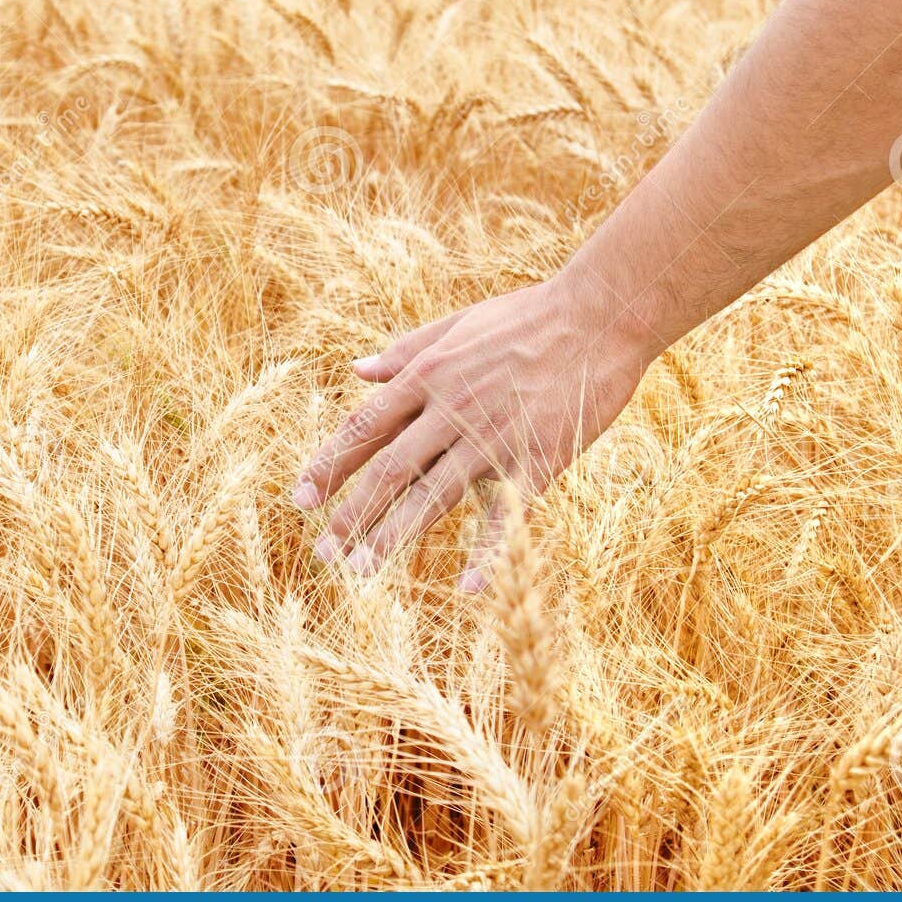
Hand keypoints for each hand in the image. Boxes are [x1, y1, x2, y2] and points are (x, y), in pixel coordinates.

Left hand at [292, 273, 656, 587]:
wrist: (601, 315)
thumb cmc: (528, 316)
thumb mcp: (458, 323)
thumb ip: (406, 350)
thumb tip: (357, 369)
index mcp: (428, 374)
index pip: (364, 427)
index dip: (329, 465)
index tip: (300, 498)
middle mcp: (452, 408)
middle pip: (389, 469)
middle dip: (351, 514)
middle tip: (322, 554)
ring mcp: (495, 436)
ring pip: (434, 495)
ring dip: (395, 536)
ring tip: (363, 570)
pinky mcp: (539, 458)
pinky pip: (507, 513)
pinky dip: (486, 552)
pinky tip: (466, 587)